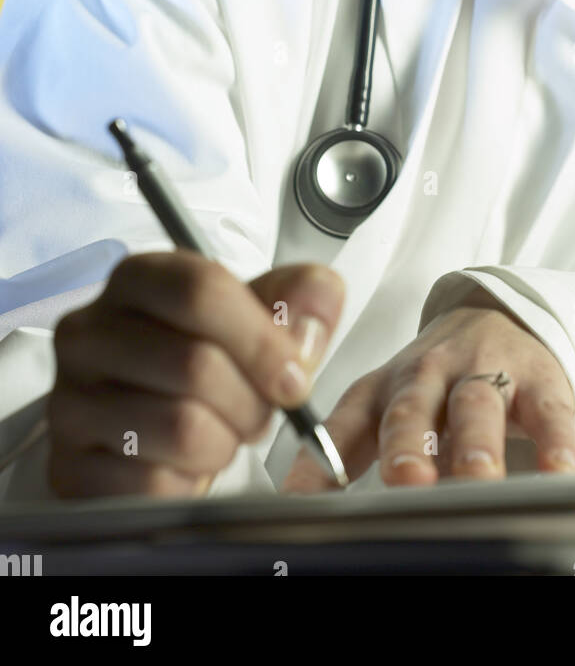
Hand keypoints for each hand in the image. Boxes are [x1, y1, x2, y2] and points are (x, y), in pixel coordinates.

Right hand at [47, 254, 343, 497]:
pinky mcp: (70, 465)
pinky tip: (184, 465)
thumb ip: (300, 299)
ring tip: (220, 434)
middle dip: (250, 401)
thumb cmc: (205, 360)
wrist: (152, 422)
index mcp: (138, 279)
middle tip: (257, 412)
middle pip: (196, 364)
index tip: (294, 375)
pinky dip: (189, 482)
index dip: (260, 337)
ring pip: (181, 428)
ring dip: (224, 443)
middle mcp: (90, 333)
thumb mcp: (256, 316)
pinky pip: (153, 483)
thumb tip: (316, 308)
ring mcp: (71, 400)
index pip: (201, 289)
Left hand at [281, 292, 574, 491]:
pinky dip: (554, 441)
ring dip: (477, 441)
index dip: (327, 457)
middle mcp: (430, 374)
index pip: (348, 418)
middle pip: (414, 406)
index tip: (308, 498)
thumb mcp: (383, 402)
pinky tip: (559, 469)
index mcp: (385, 385)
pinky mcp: (539, 383)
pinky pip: (548, 412)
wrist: (495, 315)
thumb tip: (298, 503)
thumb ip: (346, 448)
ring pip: (478, 404)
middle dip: (409, 442)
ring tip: (479, 476)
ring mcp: (487, 373)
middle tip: (406, 478)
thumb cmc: (432, 378)